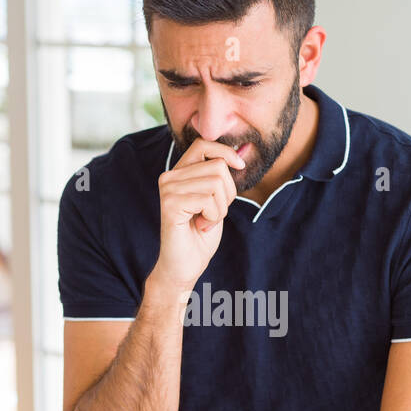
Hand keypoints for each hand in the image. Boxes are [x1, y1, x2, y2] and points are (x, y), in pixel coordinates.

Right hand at [152, 139, 246, 291]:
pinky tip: (201, 226)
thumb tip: (242, 152)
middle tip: (214, 213)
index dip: (226, 153)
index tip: (240, 167)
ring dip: (220, 208)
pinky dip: (214, 216)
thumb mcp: (215, 199)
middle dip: (228, 192)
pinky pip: (208, 199)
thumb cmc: (200, 234)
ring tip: (206, 220)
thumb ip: (220, 176)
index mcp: (179, 172)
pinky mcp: (170, 204)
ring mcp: (167, 189)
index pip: (204, 144)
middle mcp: (169, 176)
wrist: (184, 266)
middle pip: (217, 166)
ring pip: (215, 183)